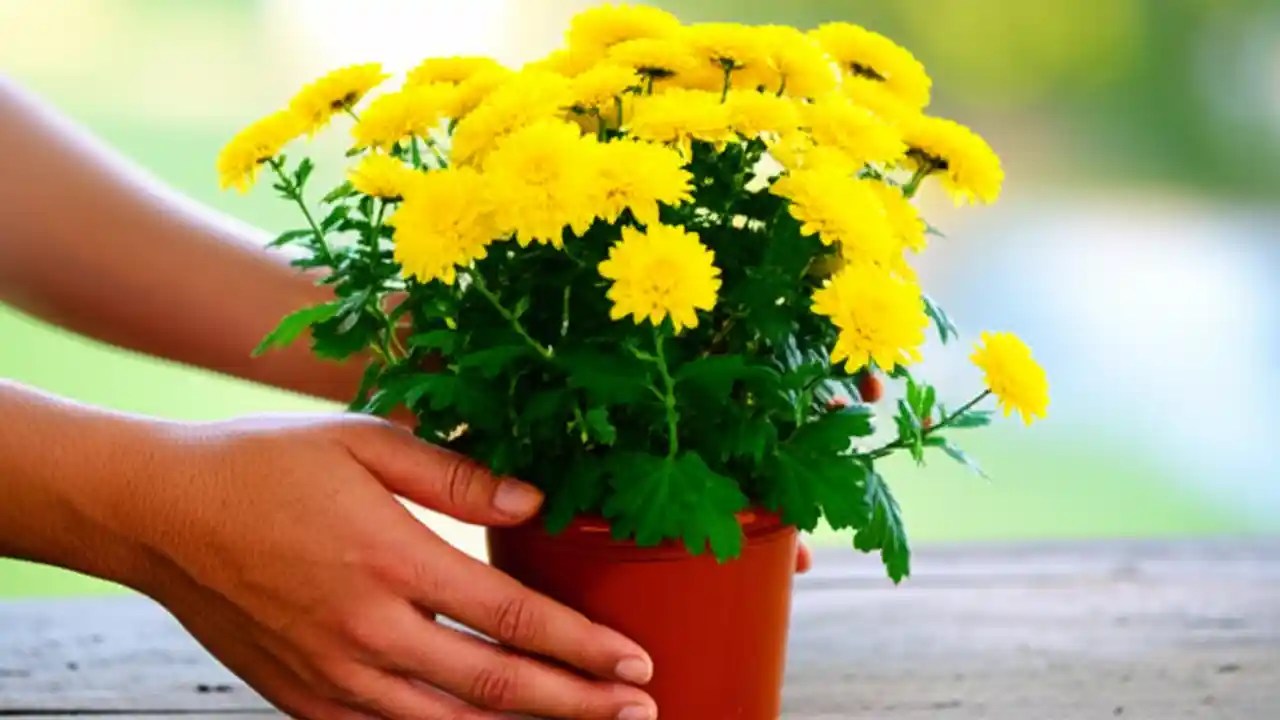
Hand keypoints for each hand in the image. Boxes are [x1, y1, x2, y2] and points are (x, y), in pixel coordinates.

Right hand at [110, 414, 657, 719]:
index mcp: (391, 559)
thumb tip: (536, 503)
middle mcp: (367, 630)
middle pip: (497, 684)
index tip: (635, 659)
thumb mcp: (362, 440)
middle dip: (580, 702)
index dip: (583, 645)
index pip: (512, 618)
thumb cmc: (263, 465)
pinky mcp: (304, 698)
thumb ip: (456, 475)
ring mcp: (334, 675)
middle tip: (641, 708)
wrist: (159, 514)